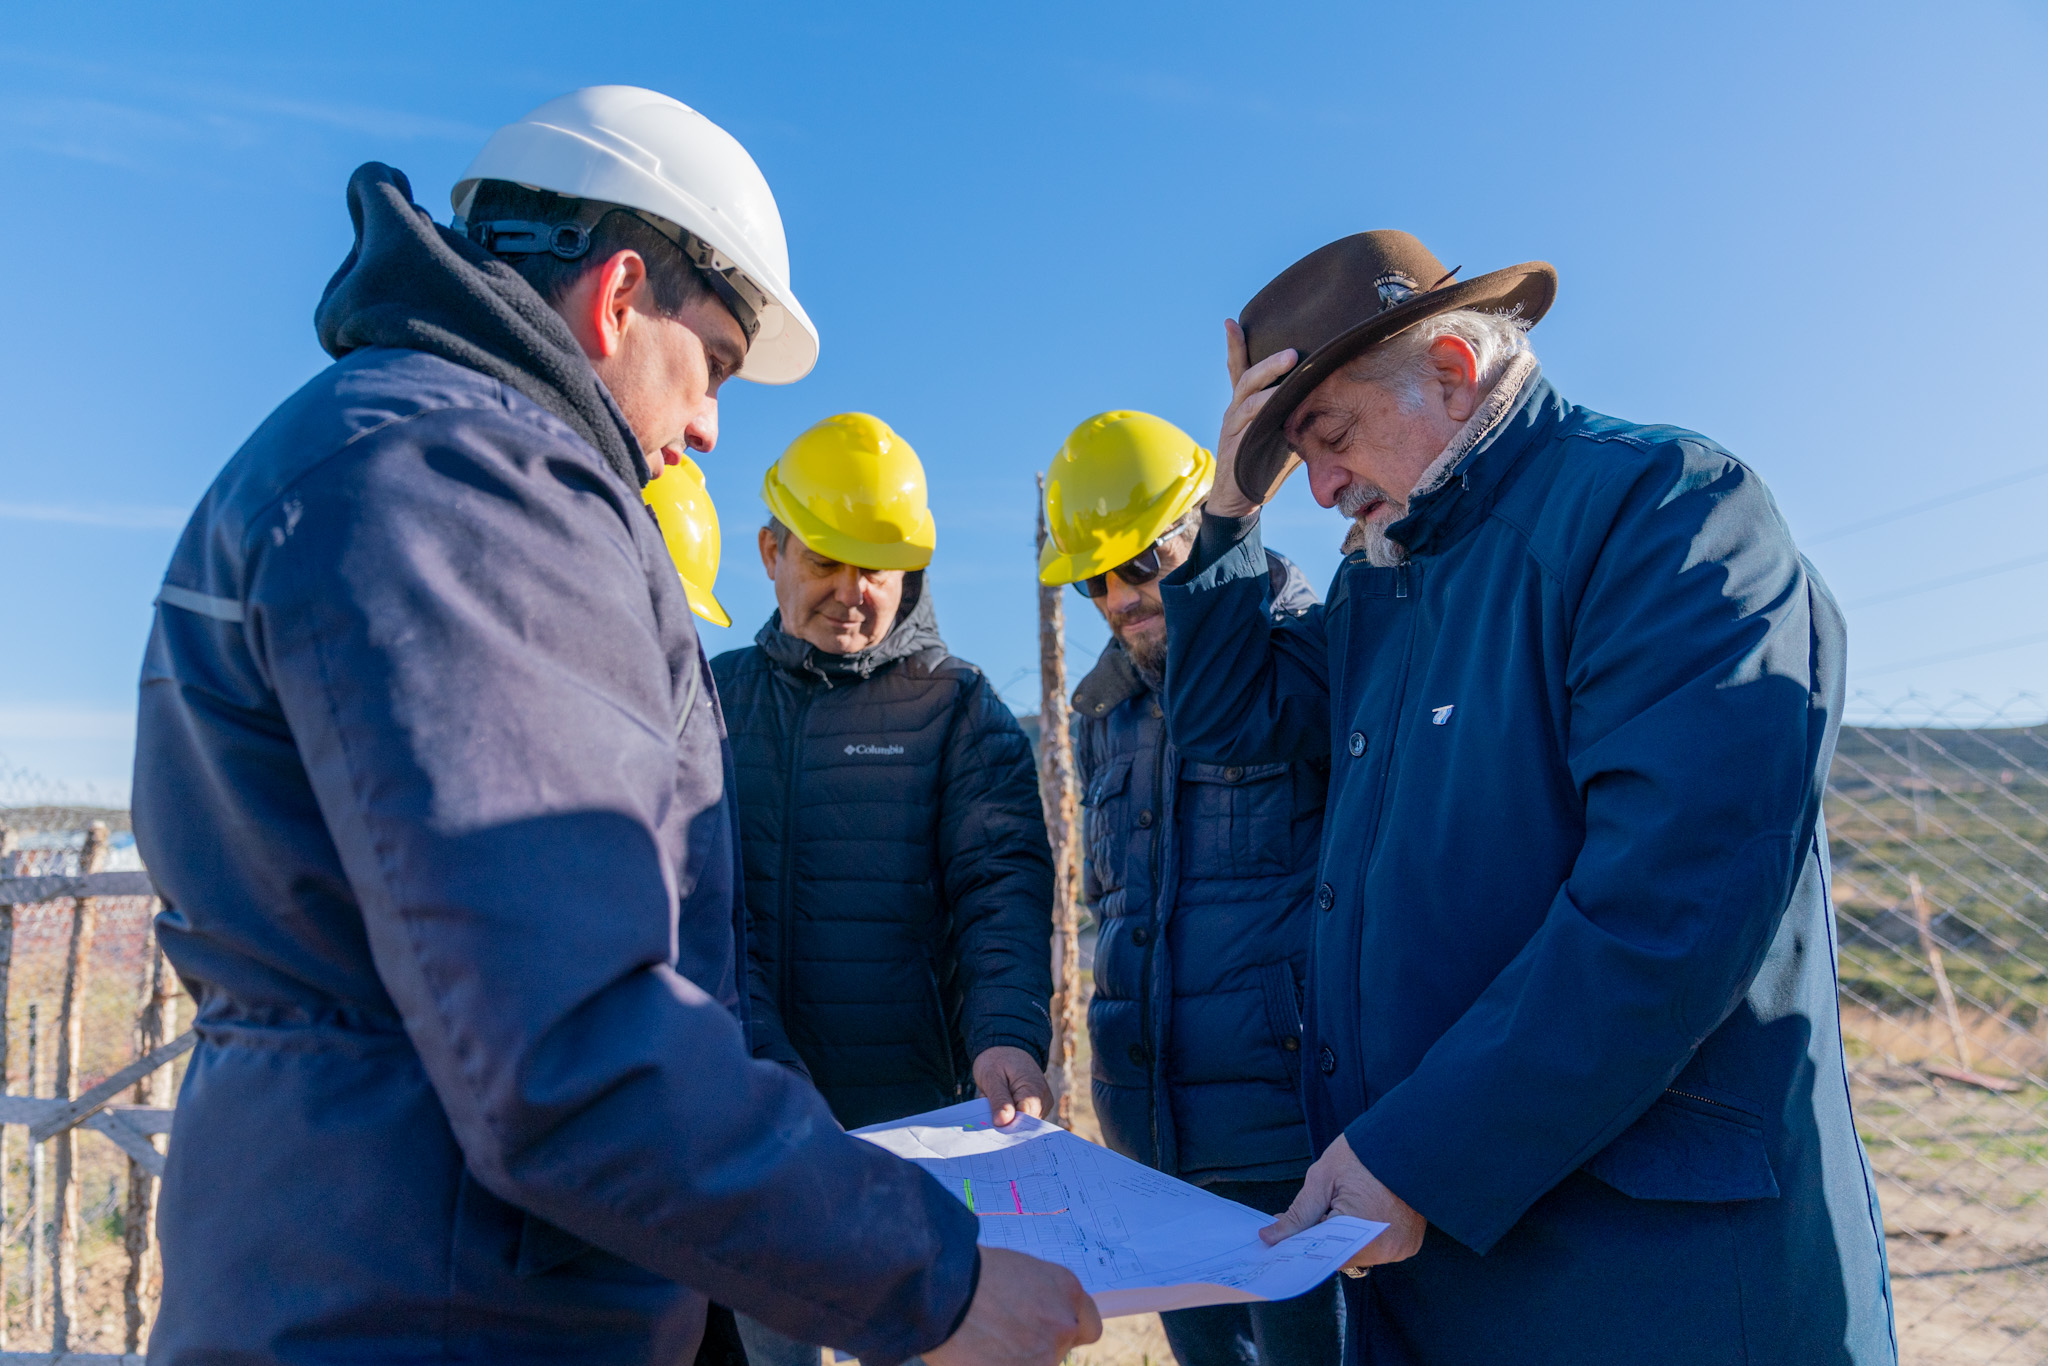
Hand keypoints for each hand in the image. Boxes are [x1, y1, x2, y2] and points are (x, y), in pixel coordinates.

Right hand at [924, 1247, 1102, 1365]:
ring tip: (981, 1345)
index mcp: (1066, 1290)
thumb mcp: (1018, 1272)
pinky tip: (976, 1357)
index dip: (1065, 1332)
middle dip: (1033, 1346)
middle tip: (1000, 1336)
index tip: (1046, 1333)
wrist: (942, 1290)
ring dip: (1014, 1359)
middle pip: (1057, 1349)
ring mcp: (1046, 1356)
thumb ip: (1040, 1299)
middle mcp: (1064, 1324)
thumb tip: (1036, 1320)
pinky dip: (996, 1365)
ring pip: (1037, 1364)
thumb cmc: (970, 1273)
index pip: (1088, 1327)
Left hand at [973, 1046, 1053, 1127]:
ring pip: (1019, 1124)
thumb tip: (1003, 1122)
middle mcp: (1043, 1101)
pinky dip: (1005, 1114)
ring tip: (992, 1098)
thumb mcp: (992, 1077)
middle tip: (986, 1102)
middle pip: (1022, 1125)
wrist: (1006, 1049)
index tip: (990, 1124)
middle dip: (1002, 1119)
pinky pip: (1019, 1119)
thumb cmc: (998, 1060)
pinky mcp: (1035, 1109)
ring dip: (1002, 1116)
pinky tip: (997, 1102)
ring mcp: (1041, 1106)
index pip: (1024, 1120)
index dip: (1006, 1126)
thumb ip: (999, 1100)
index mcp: (1034, 1091)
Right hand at [1209, 319, 1298, 518]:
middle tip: (1292, 350)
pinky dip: (1264, 407)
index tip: (1232, 321)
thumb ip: (1301, 418)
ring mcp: (1232, 426)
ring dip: (1270, 378)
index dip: (1235, 346)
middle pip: (1246, 376)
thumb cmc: (1265, 465)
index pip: (1238, 370)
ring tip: (1291, 363)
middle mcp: (1235, 410)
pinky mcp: (1234, 443)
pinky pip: (1249, 420)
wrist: (1239, 500)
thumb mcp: (1285, 436)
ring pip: (1248, 394)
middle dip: (1268, 361)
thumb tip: (1336, 403)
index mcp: (1245, 405)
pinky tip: (1277, 400)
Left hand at [1259, 1133, 1426, 1269]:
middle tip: (1308, 1217)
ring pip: (1357, 1255)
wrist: (1406, 1137)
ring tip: (1337, 1209)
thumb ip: (1298, 1216)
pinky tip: (1358, 1214)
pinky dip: (1362, 1238)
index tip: (1281, 1239)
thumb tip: (1270, 1238)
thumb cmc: (1362, 1154)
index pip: (1321, 1254)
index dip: (1299, 1244)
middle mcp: (1386, 1248)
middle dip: (1320, 1241)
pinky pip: (1377, 1249)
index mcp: (1364, 1232)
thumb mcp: (1322, 1179)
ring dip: (1342, 1240)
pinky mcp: (1409, 1244)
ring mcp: (1401, 1248)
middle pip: (1340, 1258)